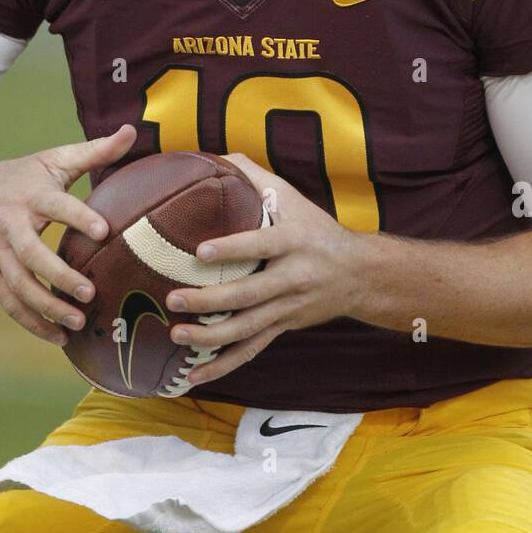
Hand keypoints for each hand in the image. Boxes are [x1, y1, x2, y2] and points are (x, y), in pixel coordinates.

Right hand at [0, 125, 135, 345]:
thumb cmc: (20, 177)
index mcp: (31, 195)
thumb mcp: (52, 160)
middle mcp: (11, 226)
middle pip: (31, 255)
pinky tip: (58, 337)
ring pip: (18, 286)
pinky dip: (32, 323)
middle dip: (59, 276)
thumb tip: (130, 130)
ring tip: (78, 323)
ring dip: (46, 308)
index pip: (56, 206)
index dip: (78, 217)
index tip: (104, 231)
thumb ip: (94, 150)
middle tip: (90, 292)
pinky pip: (9, 303)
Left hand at [164, 153, 364, 385]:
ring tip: (177, 336)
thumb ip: (253, 175)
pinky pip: (251, 351)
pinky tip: (192, 376)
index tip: (199, 252)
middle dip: (210, 301)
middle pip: (250, 295)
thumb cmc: (315, 228)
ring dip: (210, 338)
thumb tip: (213, 156)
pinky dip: (222, 366)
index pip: (261, 245)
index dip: (232, 249)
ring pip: (248, 329)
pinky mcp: (283, 328)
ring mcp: (288, 308)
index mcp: (293, 241)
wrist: (358, 273)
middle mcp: (293, 277)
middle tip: (173, 298)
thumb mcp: (291, 196)